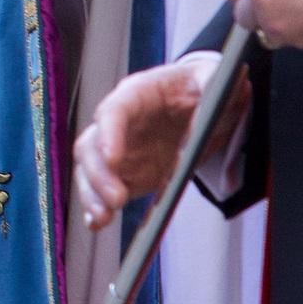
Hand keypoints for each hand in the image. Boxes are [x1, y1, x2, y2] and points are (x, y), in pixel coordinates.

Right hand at [73, 57, 246, 229]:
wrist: (202, 104)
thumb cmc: (201, 86)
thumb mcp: (212, 79)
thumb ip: (212, 86)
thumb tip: (213, 107)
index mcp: (137, 94)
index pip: (114, 110)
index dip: (109, 133)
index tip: (113, 158)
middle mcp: (120, 123)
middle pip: (92, 145)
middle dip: (98, 174)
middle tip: (117, 199)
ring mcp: (120, 150)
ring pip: (89, 171)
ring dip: (92, 195)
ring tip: (102, 218)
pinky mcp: (128, 174)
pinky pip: (103, 192)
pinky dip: (97, 208)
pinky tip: (98, 224)